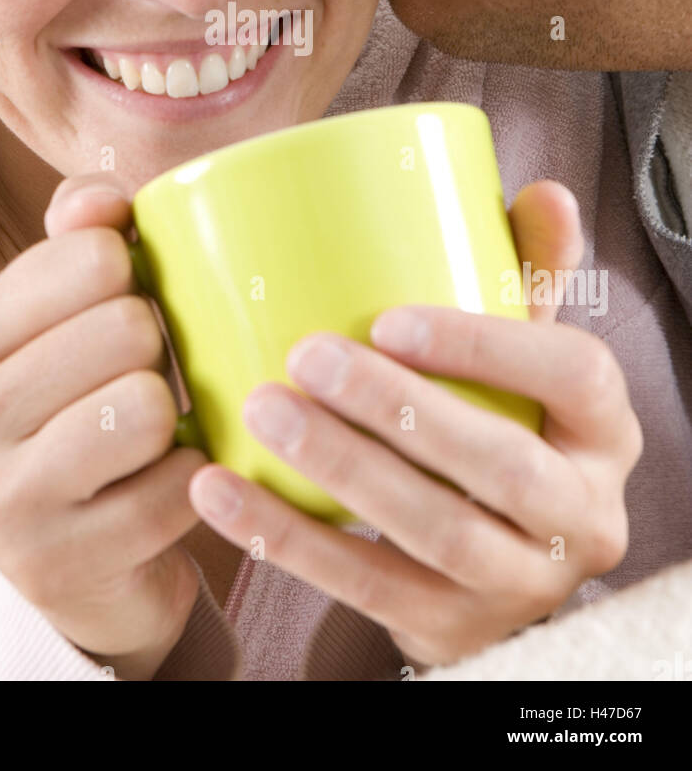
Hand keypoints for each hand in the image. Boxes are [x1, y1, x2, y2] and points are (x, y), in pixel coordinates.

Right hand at [0, 174, 207, 679]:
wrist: (81, 563)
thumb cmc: (79, 412)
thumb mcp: (63, 319)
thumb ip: (80, 238)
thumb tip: (106, 201)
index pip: (90, 257)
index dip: (136, 277)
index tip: (125, 309)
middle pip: (127, 329)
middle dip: (161, 349)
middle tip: (146, 378)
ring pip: (147, 407)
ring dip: (175, 417)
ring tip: (155, 432)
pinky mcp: (58, 568)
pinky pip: (177, 491)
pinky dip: (194, 481)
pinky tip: (169, 484)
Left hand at [188, 180, 643, 667]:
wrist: (494, 569)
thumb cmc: (503, 424)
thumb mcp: (525, 356)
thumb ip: (525, 275)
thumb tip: (544, 193)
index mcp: (602, 429)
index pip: (574, 376)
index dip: (486, 347)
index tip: (390, 319)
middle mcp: (581, 514)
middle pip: (500, 464)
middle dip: (399, 409)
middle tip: (306, 357)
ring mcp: (520, 583)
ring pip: (437, 533)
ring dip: (341, 470)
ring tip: (261, 412)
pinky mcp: (454, 631)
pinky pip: (370, 590)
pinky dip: (290, 540)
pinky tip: (223, 493)